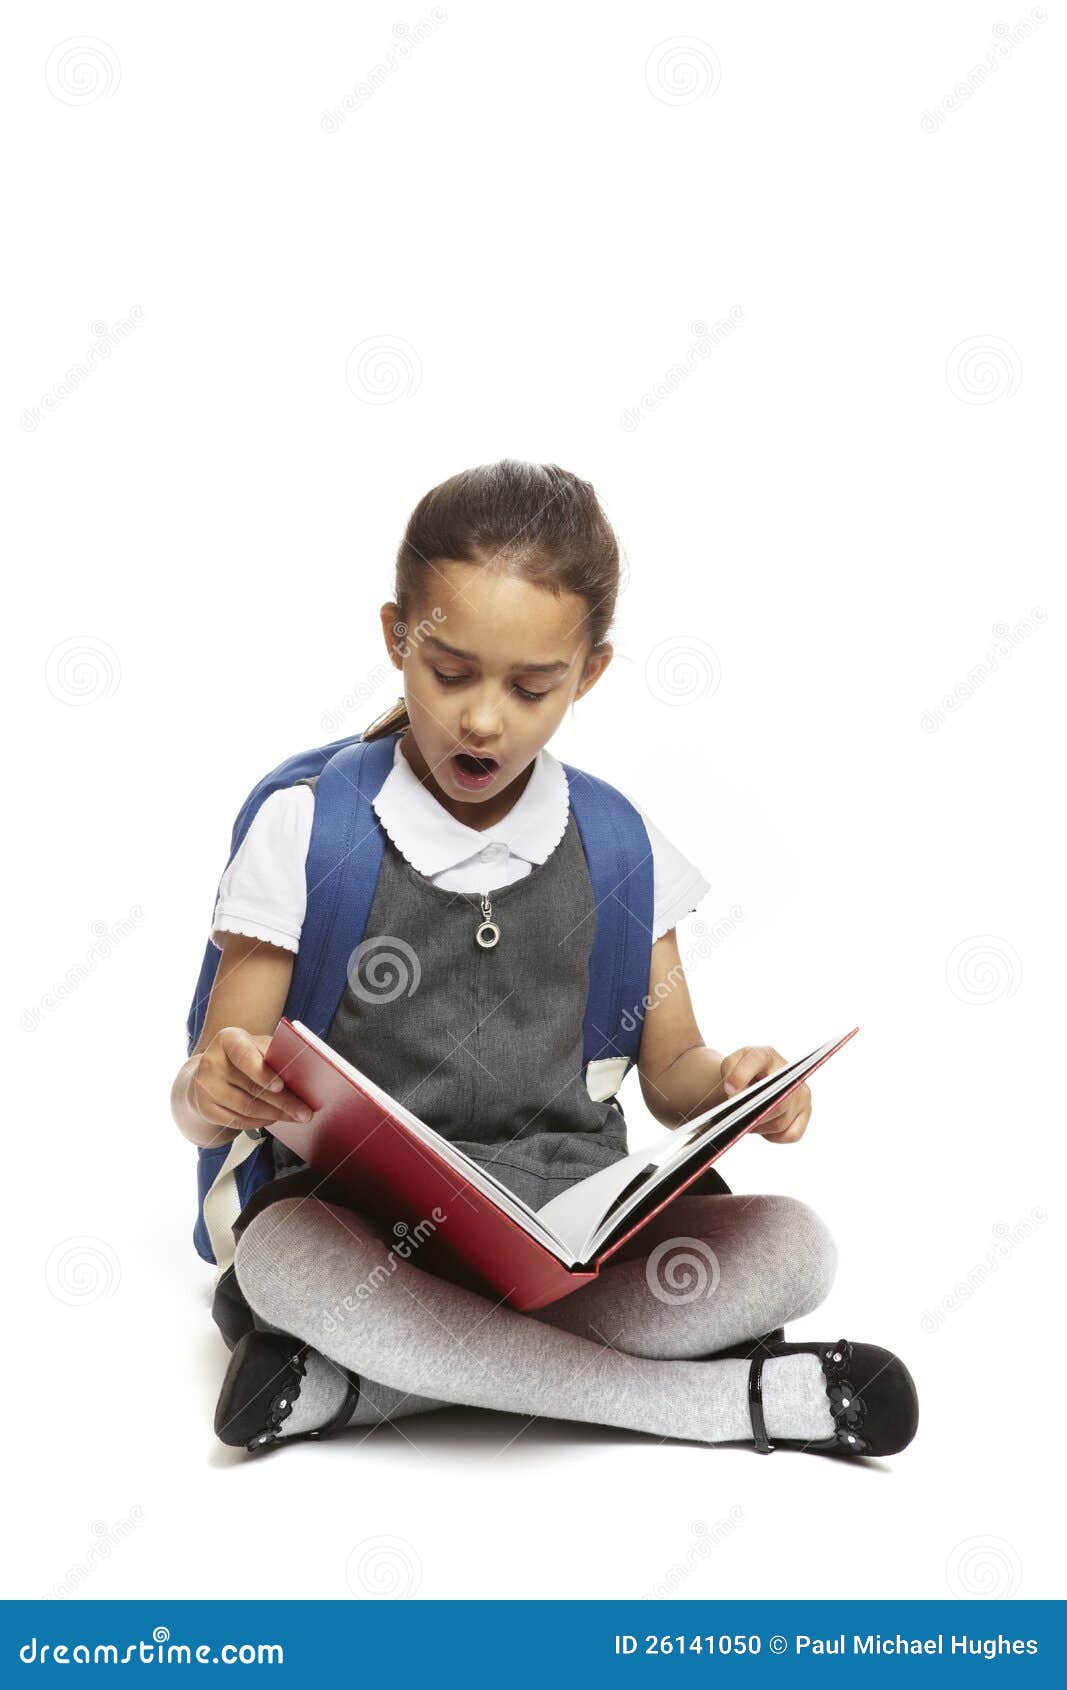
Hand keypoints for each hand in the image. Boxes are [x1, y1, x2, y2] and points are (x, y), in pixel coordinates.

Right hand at [191, 1028, 312, 1133]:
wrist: (208, 1071)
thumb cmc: (241, 1056)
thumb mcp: (255, 1045)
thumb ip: (273, 1054)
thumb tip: (301, 1072)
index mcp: (228, 1040)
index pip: (245, 1055)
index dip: (263, 1073)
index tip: (281, 1086)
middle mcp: (212, 1062)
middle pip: (252, 1087)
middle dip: (283, 1102)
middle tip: (305, 1112)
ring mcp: (205, 1087)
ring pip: (247, 1108)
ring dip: (275, 1115)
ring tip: (294, 1117)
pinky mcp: (204, 1108)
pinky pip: (237, 1121)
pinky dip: (259, 1122)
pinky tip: (273, 1118)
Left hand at [720, 1044, 811, 1143]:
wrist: (754, 1080)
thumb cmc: (741, 1073)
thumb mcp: (729, 1066)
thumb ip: (730, 1073)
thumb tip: (735, 1093)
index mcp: (766, 1055)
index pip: (757, 1060)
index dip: (741, 1075)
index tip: (728, 1089)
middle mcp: (790, 1072)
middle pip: (775, 1100)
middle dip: (753, 1114)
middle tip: (736, 1119)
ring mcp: (802, 1092)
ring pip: (780, 1121)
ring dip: (759, 1126)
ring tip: (746, 1122)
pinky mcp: (806, 1111)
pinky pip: (791, 1134)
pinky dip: (774, 1136)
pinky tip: (763, 1128)